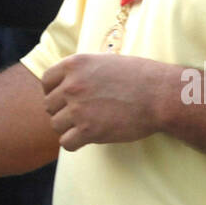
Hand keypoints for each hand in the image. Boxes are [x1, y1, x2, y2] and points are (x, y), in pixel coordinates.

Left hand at [41, 53, 168, 150]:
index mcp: (74, 64)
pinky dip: (74, 143)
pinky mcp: (88, 131)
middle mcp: (71, 85)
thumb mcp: (105, 61)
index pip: (46, 81)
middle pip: (49, 105)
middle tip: (79, 115)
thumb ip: (83, 71)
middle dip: (61, 111)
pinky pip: (66, 143)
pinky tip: (85, 139)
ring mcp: (78, 108)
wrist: (159, 95)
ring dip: (67, 128)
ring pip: (55, 125)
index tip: (63, 98)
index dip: (53, 91)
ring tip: (84, 126)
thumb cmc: (138, 76)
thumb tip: (68, 81)